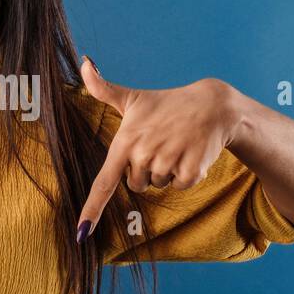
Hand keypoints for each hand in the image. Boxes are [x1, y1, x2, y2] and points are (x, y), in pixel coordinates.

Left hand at [75, 55, 241, 243]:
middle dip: (146, 170)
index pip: (103, 181)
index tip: (81, 232)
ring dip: (167, 170)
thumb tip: (83, 62)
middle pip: (136, 184)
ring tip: (175, 144)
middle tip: (160, 144)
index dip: (91, 209)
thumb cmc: (167, 104)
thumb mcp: (134, 98)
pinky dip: (185, 174)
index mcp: (125, 141)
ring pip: (159, 184)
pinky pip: (179, 186)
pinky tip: (190, 152)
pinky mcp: (190, 170)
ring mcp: (167, 162)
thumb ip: (103, 88)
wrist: (211, 105)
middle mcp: (144, 154)